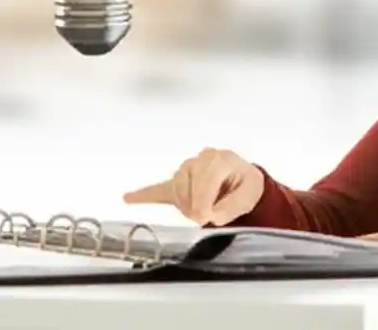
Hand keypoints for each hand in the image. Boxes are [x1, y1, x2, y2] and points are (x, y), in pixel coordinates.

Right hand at [123, 148, 264, 225]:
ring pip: (176, 189)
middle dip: (196, 206)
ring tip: (200, 212)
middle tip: (207, 219)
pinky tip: (128, 198)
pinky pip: (157, 189)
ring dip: (186, 206)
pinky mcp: (176, 182)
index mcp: (219, 159)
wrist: (241, 181)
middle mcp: (200, 159)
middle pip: (187, 184)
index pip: (205, 178)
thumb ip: (232, 205)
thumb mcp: (249, 194)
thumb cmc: (245, 186)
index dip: (204, 200)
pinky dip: (143, 195)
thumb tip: (212, 215)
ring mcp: (186, 170)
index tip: (206, 218)